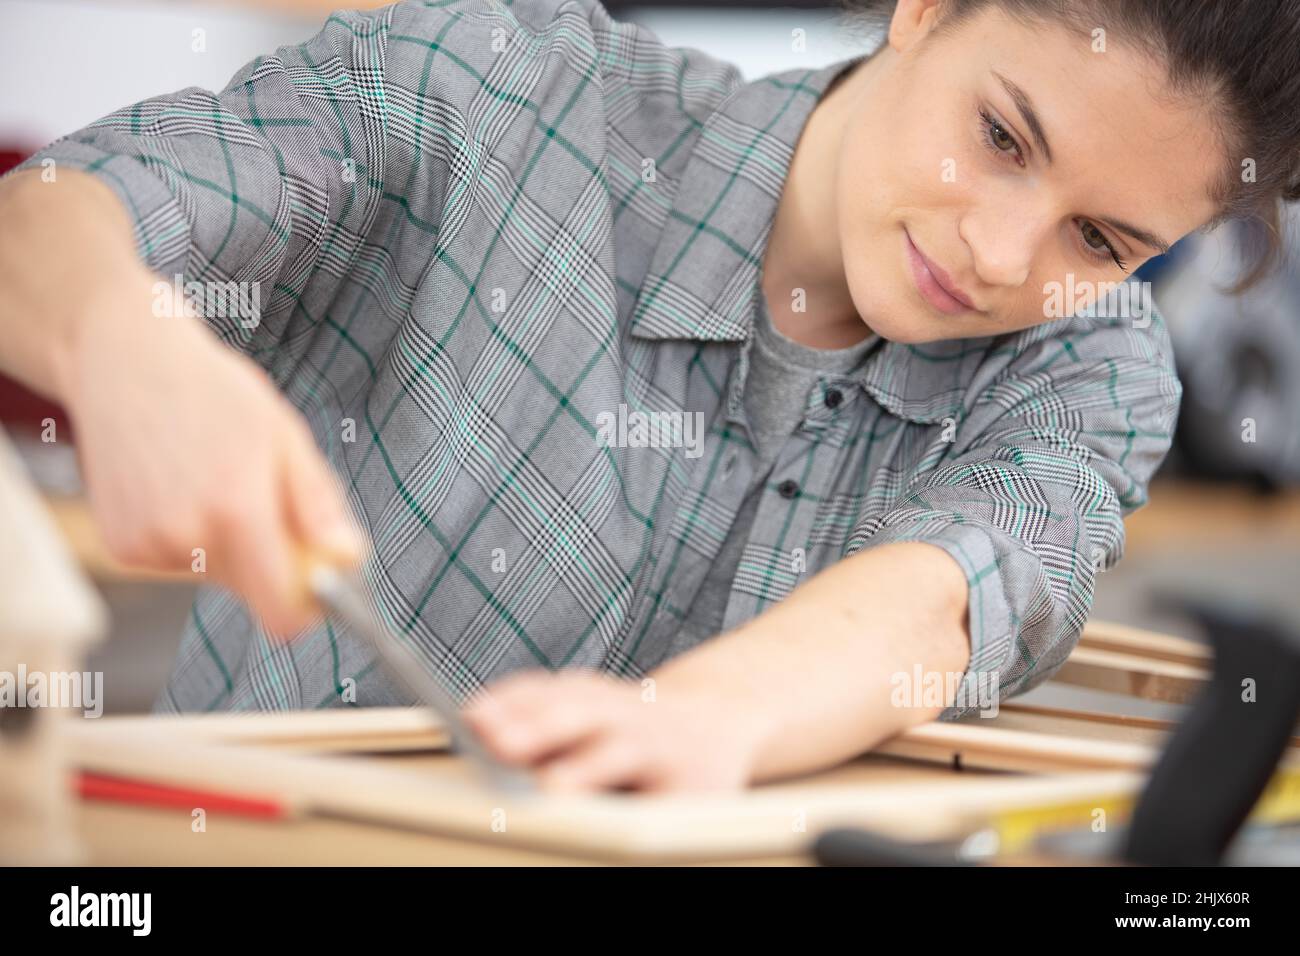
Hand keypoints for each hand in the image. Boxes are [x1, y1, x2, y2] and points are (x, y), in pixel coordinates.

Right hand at [61, 264, 365, 636]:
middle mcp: (186, 536)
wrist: (124, 363)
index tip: (318, 590)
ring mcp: (147, 545)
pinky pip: (179, 564)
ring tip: (213, 480)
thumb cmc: (214, 394)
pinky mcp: (121, 547)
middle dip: (271, 560)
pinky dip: (191, 538)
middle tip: (262, 497)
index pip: (280, 609)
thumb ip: (319, 506)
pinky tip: (179, 487)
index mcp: (236, 509)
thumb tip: (349, 558)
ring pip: (216, 575)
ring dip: (229, 544)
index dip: (306, 608)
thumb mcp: (285, 436)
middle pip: (253, 591)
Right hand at [462, 670, 766, 792]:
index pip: (619, 759)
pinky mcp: (579, 685)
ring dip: (511, 709)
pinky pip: (540, 687)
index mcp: (660, 749)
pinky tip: (475, 711)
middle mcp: (628, 716)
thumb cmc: (690, 778)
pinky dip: (506, 698)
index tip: (555, 787)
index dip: (586, 771)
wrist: (707, 719)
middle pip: (579, 717)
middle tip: (502, 744)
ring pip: (552, 697)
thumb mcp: (685, 805)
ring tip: (471, 722)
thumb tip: (593, 834)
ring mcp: (601, 695)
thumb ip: (638, 815)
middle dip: (538, 730)